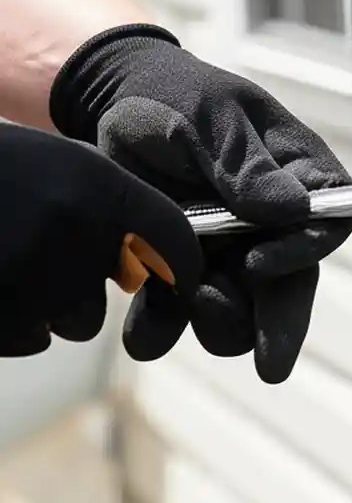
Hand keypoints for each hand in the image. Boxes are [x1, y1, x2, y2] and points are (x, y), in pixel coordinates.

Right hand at [0, 123, 201, 354]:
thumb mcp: (57, 164)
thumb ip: (110, 207)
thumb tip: (162, 262)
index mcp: (98, 186)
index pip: (176, 244)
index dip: (182, 272)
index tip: (176, 286)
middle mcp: (74, 232)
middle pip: (105, 301)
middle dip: (74, 292)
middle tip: (26, 250)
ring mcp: (32, 276)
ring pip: (68, 324)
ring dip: (39, 307)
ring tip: (1, 257)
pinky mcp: (1, 313)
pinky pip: (27, 339)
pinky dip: (6, 320)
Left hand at [49, 24, 351, 382]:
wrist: (109, 103)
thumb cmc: (173, 97)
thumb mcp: (210, 119)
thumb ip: (245, 164)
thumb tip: (294, 208)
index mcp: (298, 176)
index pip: (330, 223)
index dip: (303, 253)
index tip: (257, 263)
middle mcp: (272, 224)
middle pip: (291, 285)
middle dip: (277, 326)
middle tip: (271, 365)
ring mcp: (229, 252)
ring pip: (241, 312)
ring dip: (216, 323)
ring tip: (181, 308)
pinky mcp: (182, 271)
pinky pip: (180, 316)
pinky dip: (160, 328)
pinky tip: (142, 329)